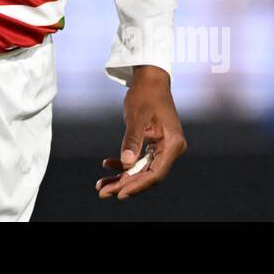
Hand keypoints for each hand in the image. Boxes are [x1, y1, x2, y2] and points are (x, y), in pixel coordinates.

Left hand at [96, 65, 186, 199]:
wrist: (150, 79)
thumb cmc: (146, 94)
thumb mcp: (137, 116)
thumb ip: (132, 139)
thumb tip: (126, 162)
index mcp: (173, 143)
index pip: (155, 173)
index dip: (137, 185)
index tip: (120, 193)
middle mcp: (171, 149)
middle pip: (147, 175)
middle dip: (125, 184)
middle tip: (103, 192)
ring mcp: (163, 148)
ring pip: (141, 170)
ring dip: (121, 178)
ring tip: (101, 186)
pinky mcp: (154, 145)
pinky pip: (139, 160)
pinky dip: (122, 165)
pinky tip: (107, 165)